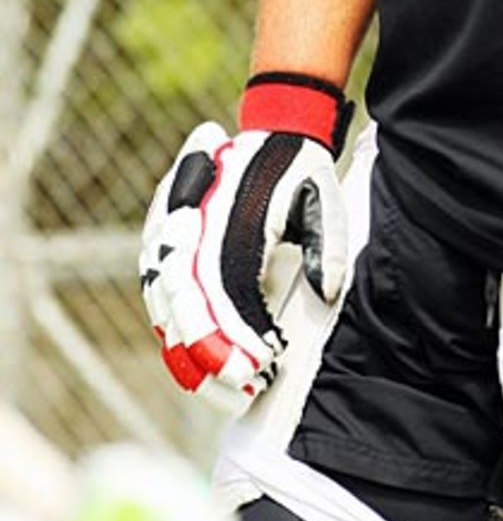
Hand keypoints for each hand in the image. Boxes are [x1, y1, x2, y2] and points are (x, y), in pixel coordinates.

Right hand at [139, 73, 350, 410]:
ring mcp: (169, 236)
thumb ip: (324, 241)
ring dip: (191, 355)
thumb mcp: (322, 194)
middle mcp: (188, 227)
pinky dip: (176, 336)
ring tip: (226, 393)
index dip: (239, 330)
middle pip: (187, 304)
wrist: (271, 128)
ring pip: (165, 309)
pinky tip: (198, 369)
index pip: (223, 286)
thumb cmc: (298, 168)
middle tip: (245, 389)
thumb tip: (326, 291)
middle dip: (213, 354)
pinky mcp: (163, 247)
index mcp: (225, 213)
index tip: (265, 362)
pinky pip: (158, 300)